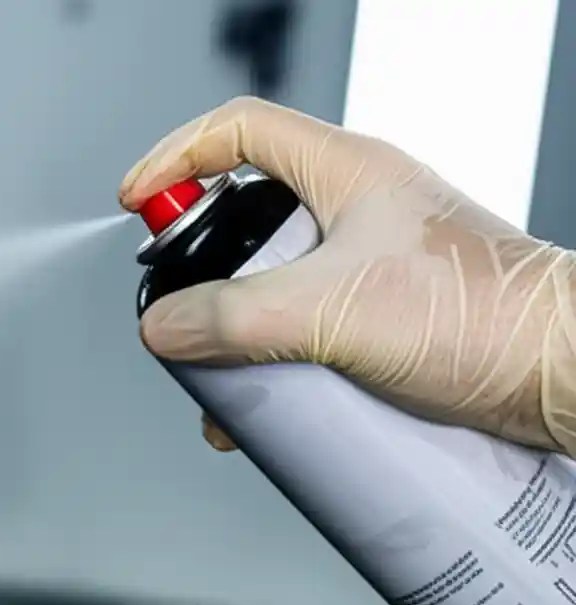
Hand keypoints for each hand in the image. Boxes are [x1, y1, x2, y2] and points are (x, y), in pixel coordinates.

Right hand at [119, 96, 575, 456]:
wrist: (564, 373)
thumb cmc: (483, 315)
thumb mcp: (331, 311)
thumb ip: (234, 318)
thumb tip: (162, 325)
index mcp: (345, 171)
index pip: (239, 130)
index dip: (177, 157)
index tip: (138, 202)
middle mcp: (356, 208)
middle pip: (247, 219)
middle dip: (204, 271)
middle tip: (185, 309)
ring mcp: (371, 262)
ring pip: (273, 283)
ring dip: (238, 330)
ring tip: (225, 378)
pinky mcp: (383, 314)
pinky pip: (307, 326)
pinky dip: (276, 361)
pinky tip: (267, 407)